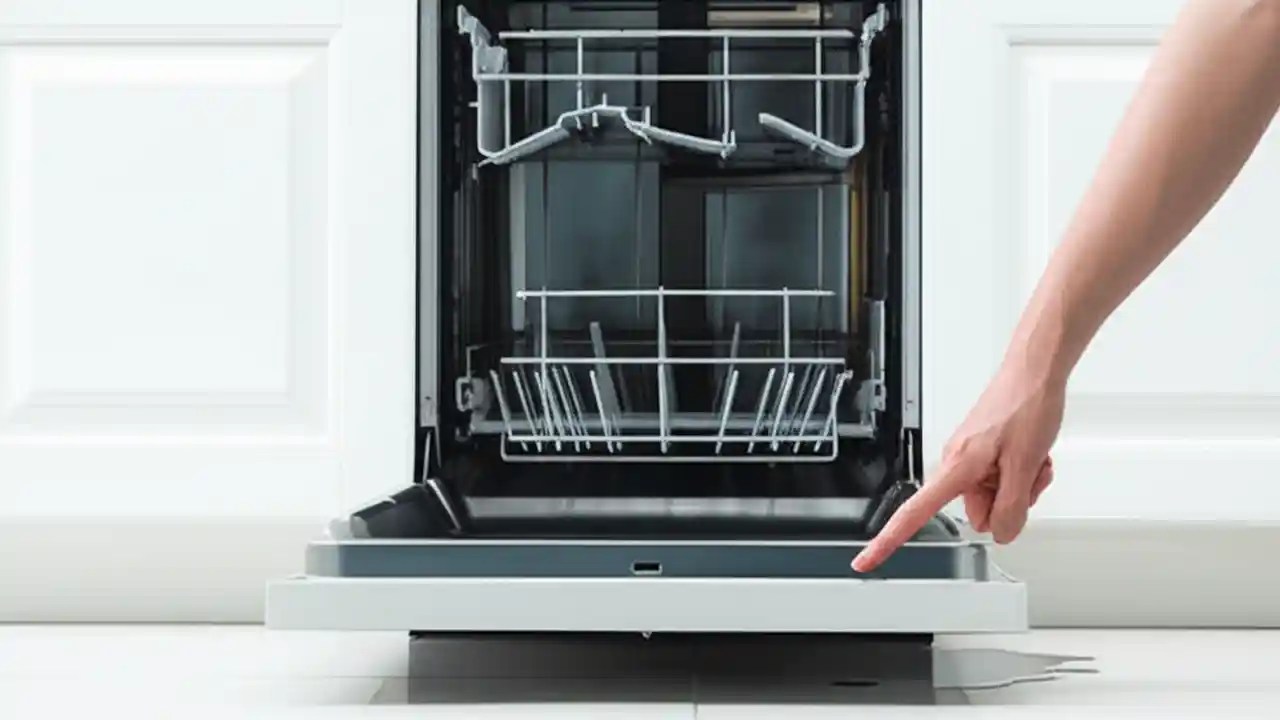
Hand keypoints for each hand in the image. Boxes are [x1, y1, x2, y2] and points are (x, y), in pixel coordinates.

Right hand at [852, 359, 1065, 571]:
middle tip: (1027, 475)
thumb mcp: (1025, 464)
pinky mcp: (983, 452)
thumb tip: (1002, 533)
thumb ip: (1012, 506)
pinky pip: (1000, 480)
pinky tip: (1032, 456)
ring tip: (1032, 460)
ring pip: (994, 497)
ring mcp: (970, 459)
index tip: (865, 561)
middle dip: (1008, 502)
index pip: (913, 513)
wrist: (1035, 372)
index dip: (888, 541)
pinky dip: (1020, 474)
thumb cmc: (1025, 406)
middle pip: (977, 513)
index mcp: (956, 468)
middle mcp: (956, 464)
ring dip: (1019, 486)